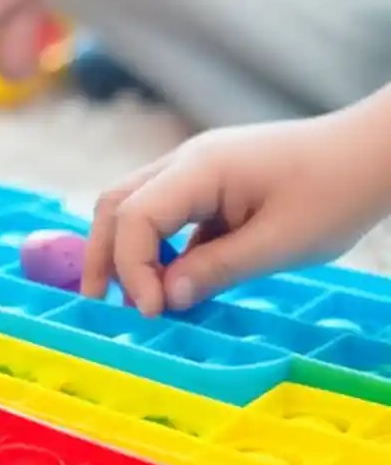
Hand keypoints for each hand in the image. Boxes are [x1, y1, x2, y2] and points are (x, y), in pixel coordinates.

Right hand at [84, 111, 390, 316]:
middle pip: (117, 204)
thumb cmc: (337, 192)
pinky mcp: (210, 184)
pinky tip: (171, 281)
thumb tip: (167, 299)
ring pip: (135, 206)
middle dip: (103, 254)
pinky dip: (158, 248)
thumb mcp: (282, 243)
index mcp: (199, 168)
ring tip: (128, 296)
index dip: (132, 267)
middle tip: (100, 303)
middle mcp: (185, 162)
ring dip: (125, 250)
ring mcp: (195, 170)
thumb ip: (218, 269)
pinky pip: (167, 214)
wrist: (373, 153)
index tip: (152, 311)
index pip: (135, 216)